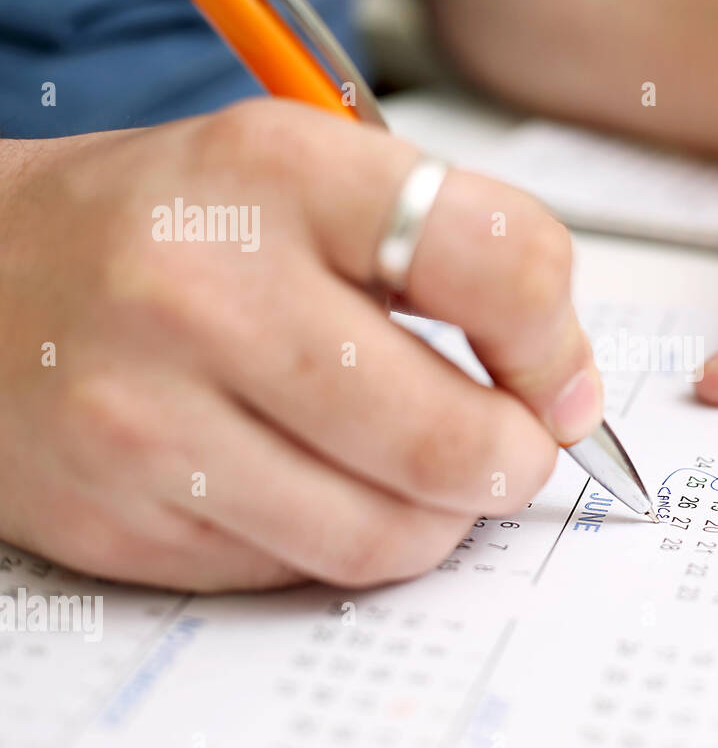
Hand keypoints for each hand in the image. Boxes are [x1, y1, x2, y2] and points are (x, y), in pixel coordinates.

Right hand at [0, 99, 602, 589]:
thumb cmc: (175, 228)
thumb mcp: (311, 177)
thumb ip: (455, 255)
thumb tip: (566, 391)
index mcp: (281, 175)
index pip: (497, 264)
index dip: (556, 343)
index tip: (556, 377)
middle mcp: (205, 293)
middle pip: (452, 439)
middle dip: (515, 462)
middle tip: (509, 449)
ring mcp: (150, 419)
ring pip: (388, 535)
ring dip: (442, 519)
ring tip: (422, 474)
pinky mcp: (120, 519)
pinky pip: (301, 571)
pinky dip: (345, 542)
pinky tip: (319, 485)